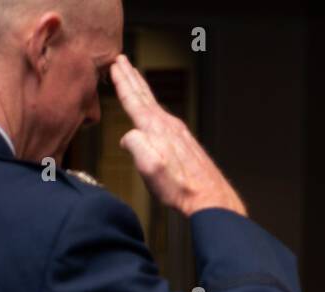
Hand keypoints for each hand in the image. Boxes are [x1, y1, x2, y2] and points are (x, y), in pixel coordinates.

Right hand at [110, 55, 245, 217]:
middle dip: (132, 77)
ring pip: (155, 105)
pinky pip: (163, 117)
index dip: (123, 81)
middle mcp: (168, 126)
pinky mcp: (185, 143)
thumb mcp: (150, 167)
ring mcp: (178, 133)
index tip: (114, 64)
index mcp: (156, 129)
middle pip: (145, 96)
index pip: (134, 100)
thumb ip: (135, 145)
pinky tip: (153, 112)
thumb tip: (127, 136)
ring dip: (142, 90)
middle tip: (122, 60)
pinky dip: (153, 106)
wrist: (210, 198)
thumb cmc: (180, 188)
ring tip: (135, 78)